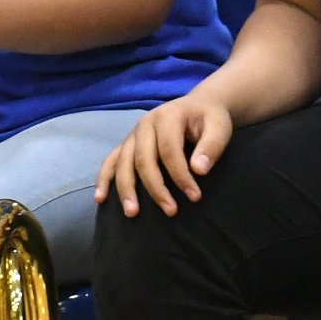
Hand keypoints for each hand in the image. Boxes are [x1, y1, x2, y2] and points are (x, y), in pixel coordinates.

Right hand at [96, 94, 234, 217]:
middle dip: (155, 188)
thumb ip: (212, 146)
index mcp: (166, 116)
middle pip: (143, 159)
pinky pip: (110, 161)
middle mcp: (144, 124)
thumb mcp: (220, 127)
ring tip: (132, 213)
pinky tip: (100, 198)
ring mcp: (132, 134)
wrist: (198, 106)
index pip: (169, 150)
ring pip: (123, 163)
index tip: (194, 196)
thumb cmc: (210, 119)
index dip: (180, 175)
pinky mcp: (127, 144)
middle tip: (171, 211)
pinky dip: (103, 179)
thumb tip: (199, 170)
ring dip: (126, 189)